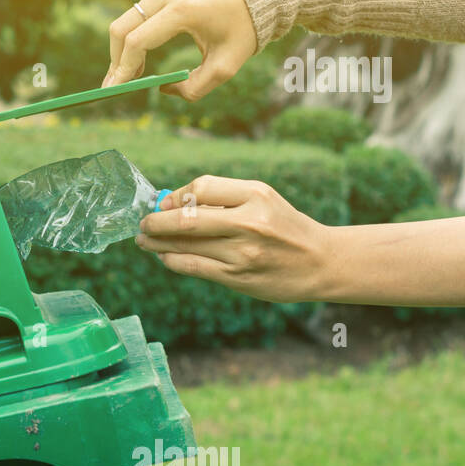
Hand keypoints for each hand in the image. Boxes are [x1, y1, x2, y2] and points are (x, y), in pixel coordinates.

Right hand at [102, 0, 257, 100]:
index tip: (114, 89)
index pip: (139, 41)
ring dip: (123, 49)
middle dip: (115, 60)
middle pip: (122, 29)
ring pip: (126, 21)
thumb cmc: (242, 30)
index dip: (123, 68)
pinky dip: (133, 34)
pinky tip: (141, 54)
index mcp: (185, 9)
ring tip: (130, 74)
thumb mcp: (225, 67)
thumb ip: (194, 88)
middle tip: (114, 84)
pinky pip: (137, 12)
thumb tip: (162, 88)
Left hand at [135, 175, 330, 302]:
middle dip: (156, 221)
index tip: (163, 203)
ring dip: (157, 243)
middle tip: (143, 223)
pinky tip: (164, 256)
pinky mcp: (238, 277)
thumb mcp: (262, 200)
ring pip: (186, 245)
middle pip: (186, 219)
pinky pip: (193, 267)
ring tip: (144, 240)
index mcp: (256, 195)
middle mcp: (249, 223)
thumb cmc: (284, 227)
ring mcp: (243, 253)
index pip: (201, 187)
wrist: (321, 262)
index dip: (175, 196)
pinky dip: (172, 260)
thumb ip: (223, 198)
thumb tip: (172, 202)